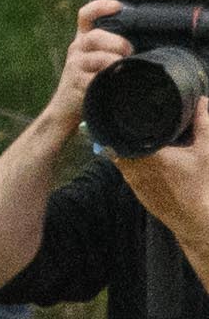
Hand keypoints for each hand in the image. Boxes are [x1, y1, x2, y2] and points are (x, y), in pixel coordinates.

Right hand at [39, 0, 130, 131]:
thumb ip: (114, 47)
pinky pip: (94, 79)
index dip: (101, 7)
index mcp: (84, 39)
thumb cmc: (92, 80)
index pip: (86, 15)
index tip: (118, 7)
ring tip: (122, 69)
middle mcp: (77, 49)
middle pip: (95, 36)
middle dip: (117, 43)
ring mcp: (74, 66)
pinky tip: (113, 83)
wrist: (66, 108)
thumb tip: (149, 41)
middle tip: (129, 52)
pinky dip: (107, 80)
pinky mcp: (75, 84)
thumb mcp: (99, 58)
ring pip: (97, 58)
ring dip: (113, 62)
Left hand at [112, 121, 208, 250]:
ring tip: (134, 136)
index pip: (123, 139)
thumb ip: (203, 124)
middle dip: (124, 136)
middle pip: (118, 148)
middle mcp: (136, 170)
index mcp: (151, 157)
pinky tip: (140, 155)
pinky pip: (127, 172)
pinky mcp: (136, 191)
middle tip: (130, 122)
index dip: (122, 127)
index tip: (126, 116)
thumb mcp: (205, 150)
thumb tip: (202, 101)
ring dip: (126, 149)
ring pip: (121, 161)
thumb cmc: (201, 184)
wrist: (194, 217)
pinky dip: (131, 163)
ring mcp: (134, 182)